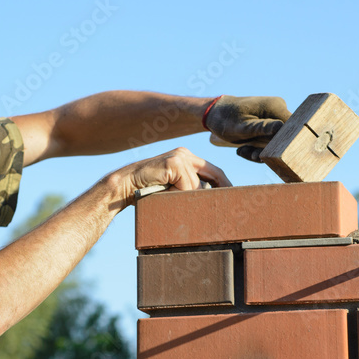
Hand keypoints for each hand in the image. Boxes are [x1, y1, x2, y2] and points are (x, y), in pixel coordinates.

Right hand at [111, 147, 229, 208]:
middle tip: (229, 204)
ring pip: (197, 185)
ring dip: (184, 196)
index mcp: (185, 157)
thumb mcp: (173, 187)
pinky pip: (186, 186)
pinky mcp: (174, 163)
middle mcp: (184, 153)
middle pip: (213, 174)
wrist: (125, 186)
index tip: (234, 197)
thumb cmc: (147, 190)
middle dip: (221, 190)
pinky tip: (164, 192)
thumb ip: (189, 187)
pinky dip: (177, 194)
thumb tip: (211, 200)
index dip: (224, 184)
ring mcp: (179, 156)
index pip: (213, 170)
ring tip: (168, 196)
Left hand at [205, 95, 290, 162]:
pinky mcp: (269, 125)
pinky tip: (243, 149)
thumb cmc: (225, 119)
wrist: (214, 114)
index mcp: (276, 106)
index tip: (266, 153)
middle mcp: (279, 110)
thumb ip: (261, 128)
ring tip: (242, 151)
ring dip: (260, 151)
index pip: (293, 129)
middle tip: (250, 155)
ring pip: (276, 142)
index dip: (284, 144)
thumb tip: (280, 128)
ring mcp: (274, 118)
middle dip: (268, 150)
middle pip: (285, 137)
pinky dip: (257, 149)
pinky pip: (269, 142)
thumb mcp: (241, 127)